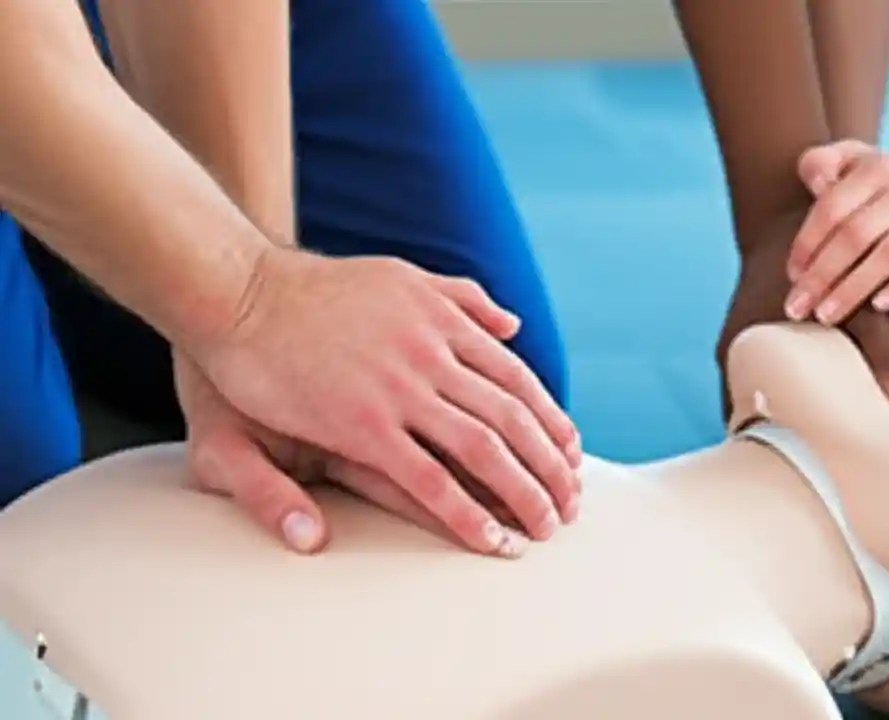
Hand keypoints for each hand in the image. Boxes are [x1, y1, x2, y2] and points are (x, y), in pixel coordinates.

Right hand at [188, 248, 580, 556]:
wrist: (242, 293)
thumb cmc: (317, 292)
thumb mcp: (400, 278)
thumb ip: (459, 300)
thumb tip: (511, 324)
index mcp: (444, 324)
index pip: (517, 380)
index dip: (550, 420)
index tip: (571, 452)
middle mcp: (433, 356)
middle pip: (512, 417)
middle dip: (550, 464)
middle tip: (571, 501)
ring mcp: (400, 391)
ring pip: (482, 449)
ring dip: (522, 491)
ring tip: (546, 526)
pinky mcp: (361, 426)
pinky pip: (427, 478)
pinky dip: (464, 511)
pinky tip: (488, 536)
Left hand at [784, 139, 888, 323]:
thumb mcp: (856, 161)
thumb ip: (822, 162)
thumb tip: (815, 183)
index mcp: (876, 168)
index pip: (832, 207)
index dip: (807, 244)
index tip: (791, 277)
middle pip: (856, 234)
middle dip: (822, 274)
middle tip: (798, 308)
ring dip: (854, 287)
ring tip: (827, 315)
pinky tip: (879, 307)